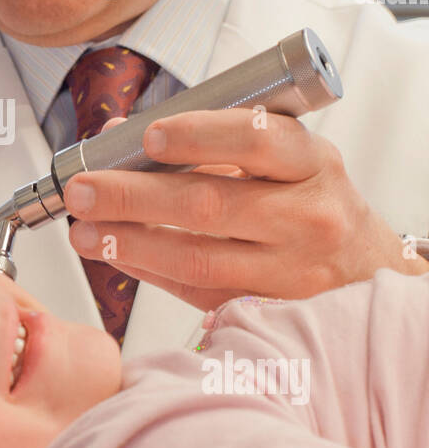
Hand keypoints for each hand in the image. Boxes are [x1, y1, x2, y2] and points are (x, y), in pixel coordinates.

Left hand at [63, 108, 428, 311]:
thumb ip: (208, 140)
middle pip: (210, 205)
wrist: (366, 274)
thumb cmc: (312, 202)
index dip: (196, 136)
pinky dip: (148, 271)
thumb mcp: (283, 157)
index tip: (147, 136)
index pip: (256, 140)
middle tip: (82, 189)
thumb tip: (119, 134)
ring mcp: (290, 273)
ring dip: (128, 242)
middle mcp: (309, 218)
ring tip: (83, 229)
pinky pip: (195, 292)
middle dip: (133, 196)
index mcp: (313, 164)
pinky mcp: (267, 313)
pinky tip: (114, 254)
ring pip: (196, 259)